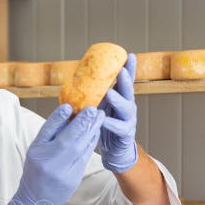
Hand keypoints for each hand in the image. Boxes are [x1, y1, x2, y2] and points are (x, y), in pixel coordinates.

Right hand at [7, 105, 104, 204]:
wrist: (37, 199)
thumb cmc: (35, 170)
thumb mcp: (35, 149)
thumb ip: (50, 131)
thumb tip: (66, 111)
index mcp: (38, 153)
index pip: (49, 132)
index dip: (59, 118)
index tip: (71, 106)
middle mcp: (50, 163)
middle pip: (69, 139)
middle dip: (84, 123)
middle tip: (94, 109)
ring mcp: (64, 172)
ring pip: (81, 148)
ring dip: (92, 130)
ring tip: (99, 116)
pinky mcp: (75, 178)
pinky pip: (85, 157)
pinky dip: (91, 142)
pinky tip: (96, 132)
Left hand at [98, 53, 137, 173]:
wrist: (113, 150)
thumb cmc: (104, 125)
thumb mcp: (99, 106)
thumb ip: (92, 95)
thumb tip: (74, 81)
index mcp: (121, 97)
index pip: (126, 81)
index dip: (129, 68)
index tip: (130, 55)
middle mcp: (127, 106)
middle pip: (128, 91)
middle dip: (126, 80)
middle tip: (121, 71)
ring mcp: (128, 119)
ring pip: (126, 107)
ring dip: (117, 100)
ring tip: (109, 93)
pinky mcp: (125, 133)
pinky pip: (118, 127)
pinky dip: (109, 123)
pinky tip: (102, 119)